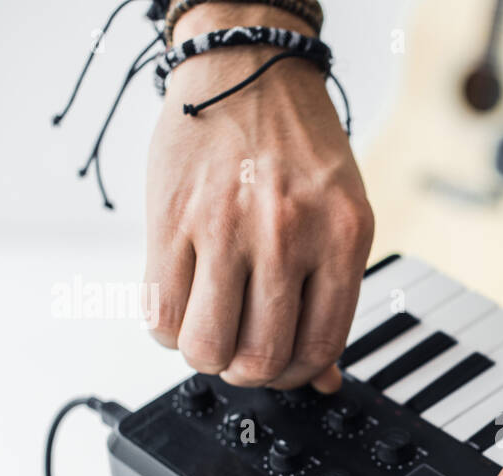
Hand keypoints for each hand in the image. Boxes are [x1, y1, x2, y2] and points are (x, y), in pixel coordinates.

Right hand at [144, 4, 372, 391]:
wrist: (246, 71)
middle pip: (259, 359)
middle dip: (247, 372)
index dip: (296, 377)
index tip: (284, 371)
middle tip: (242, 353)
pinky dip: (168, 329)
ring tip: (210, 331)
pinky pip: (160, 312)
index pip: (319, 348)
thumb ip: (333, 298)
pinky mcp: (171, 219)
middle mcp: (288, 235)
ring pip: (205, 346)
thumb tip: (323, 378)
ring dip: (205, 355)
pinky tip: (182, 307)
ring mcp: (226, 228)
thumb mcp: (342, 217)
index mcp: (342, 237)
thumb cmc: (299, 149)